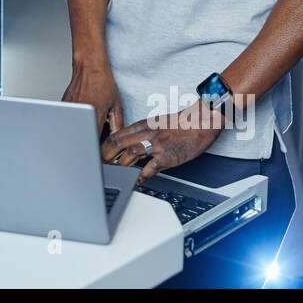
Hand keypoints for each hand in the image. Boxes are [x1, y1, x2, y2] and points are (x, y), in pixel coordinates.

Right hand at [60, 59, 122, 140]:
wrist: (89, 66)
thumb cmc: (102, 82)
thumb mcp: (116, 104)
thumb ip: (117, 124)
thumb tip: (116, 139)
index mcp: (95, 114)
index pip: (94, 140)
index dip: (96, 147)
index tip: (98, 150)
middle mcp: (80, 112)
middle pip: (82, 135)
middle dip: (88, 140)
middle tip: (94, 135)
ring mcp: (70, 108)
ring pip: (73, 127)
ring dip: (80, 129)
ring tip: (87, 120)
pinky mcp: (63, 105)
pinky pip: (68, 119)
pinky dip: (74, 121)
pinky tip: (81, 113)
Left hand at [101, 103, 223, 181]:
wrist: (203, 121)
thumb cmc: (182, 123)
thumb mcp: (157, 123)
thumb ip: (142, 133)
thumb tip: (128, 144)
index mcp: (144, 124)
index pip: (116, 134)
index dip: (104, 146)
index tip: (99, 154)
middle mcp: (148, 133)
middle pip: (119, 143)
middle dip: (106, 156)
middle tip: (101, 166)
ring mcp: (158, 144)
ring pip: (131, 154)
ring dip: (121, 165)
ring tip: (116, 173)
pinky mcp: (169, 156)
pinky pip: (151, 167)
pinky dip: (142, 176)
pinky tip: (138, 181)